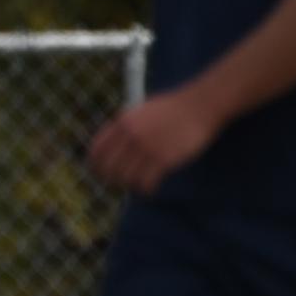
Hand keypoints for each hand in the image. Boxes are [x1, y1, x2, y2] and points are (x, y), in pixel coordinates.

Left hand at [87, 87, 224, 194]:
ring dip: (129, 186)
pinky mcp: (164, 159)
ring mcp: (147, 147)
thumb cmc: (173, 108)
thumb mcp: (141, 110)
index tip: (100, 172)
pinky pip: (146, 182)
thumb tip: (111, 140)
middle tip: (118, 184)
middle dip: (110, 178)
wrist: (200, 105)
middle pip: (108, 167)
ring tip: (137, 187)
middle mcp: (131, 135)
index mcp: (123, 122)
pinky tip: (150, 190)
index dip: (94, 164)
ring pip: (126, 177)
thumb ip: (125, 124)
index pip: (96, 149)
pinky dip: (146, 190)